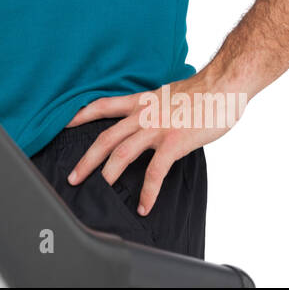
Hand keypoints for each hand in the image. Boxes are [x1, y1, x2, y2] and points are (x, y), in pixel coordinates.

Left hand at [62, 73, 244, 216]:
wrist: (224, 83)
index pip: (104, 105)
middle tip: (72, 177)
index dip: (82, 115)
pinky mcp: (174, 142)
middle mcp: (144, 114)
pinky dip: (148, 192)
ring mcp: (157, 128)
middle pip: (106, 137)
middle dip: (86, 159)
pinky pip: (155, 172)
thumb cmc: (202, 90)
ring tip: (98, 190)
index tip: (64, 124)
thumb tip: (150, 120)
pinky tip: (144, 206)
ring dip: (108, 174)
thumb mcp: (169, 94)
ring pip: (122, 153)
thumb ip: (155, 108)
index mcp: (142, 101)